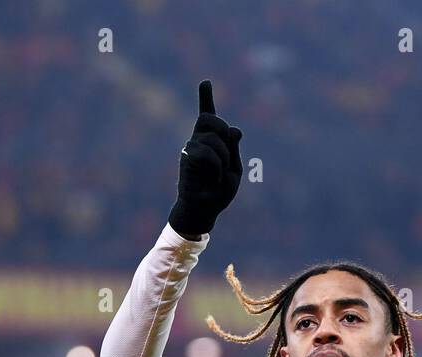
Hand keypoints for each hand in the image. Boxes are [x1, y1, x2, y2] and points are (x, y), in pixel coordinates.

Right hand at [169, 79, 242, 238]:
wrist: (205, 208)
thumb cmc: (219, 191)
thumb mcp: (234, 169)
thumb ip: (234, 149)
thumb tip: (234, 129)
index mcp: (212, 142)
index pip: (208, 116)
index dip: (205, 99)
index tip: (205, 82)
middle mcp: (198, 141)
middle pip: (209, 118)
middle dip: (222, 129)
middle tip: (226, 154)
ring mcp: (191, 148)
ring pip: (212, 138)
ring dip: (223, 157)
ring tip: (219, 174)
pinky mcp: (186, 158)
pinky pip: (206, 152)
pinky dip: (217, 165)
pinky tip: (214, 178)